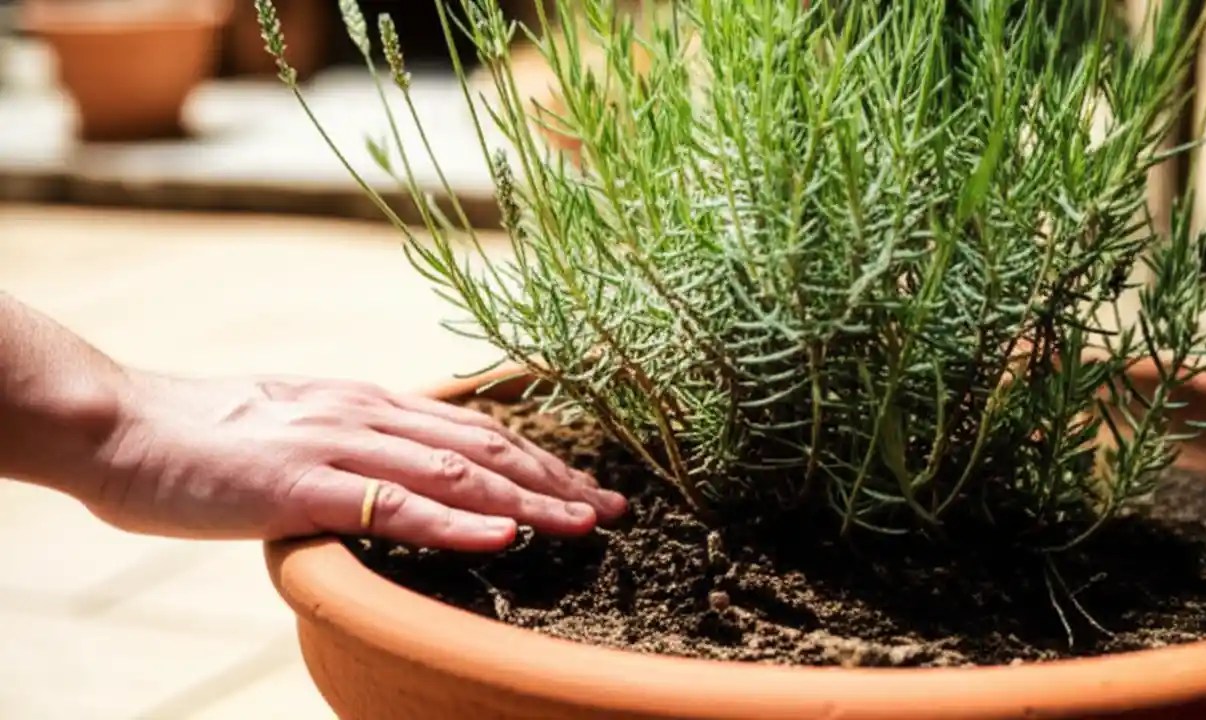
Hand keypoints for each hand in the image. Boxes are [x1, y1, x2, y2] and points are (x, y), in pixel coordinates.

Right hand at [81, 371, 626, 550]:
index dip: (541, 459)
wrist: (124, 425)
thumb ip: (358, 445)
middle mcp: (369, 413)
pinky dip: (454, 523)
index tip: (589, 486)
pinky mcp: (302, 485)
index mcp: (372, 402)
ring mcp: (339, 445)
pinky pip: (391, 506)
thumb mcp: (302, 428)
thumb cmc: (208, 436)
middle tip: (615, 508)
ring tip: (586, 523)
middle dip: (557, 479)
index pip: (478, 430)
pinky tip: (503, 535)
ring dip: (529, 499)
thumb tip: (407, 472)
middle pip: (486, 447)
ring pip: (455, 474)